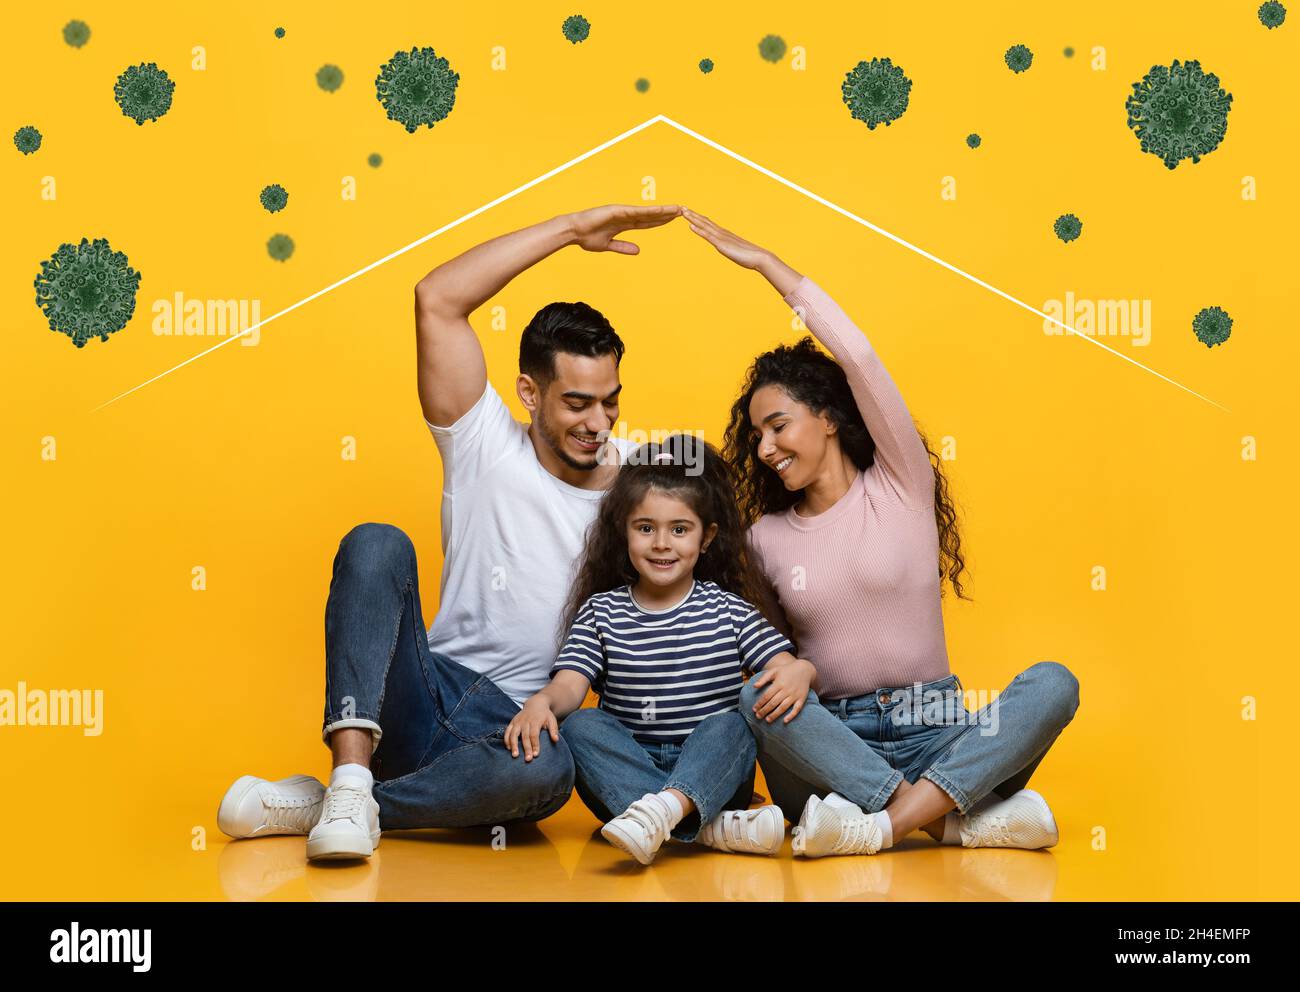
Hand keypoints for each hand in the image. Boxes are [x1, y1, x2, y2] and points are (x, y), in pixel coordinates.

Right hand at [504, 695, 558, 760]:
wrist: (536, 703)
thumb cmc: (545, 715)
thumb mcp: (552, 720)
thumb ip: (554, 730)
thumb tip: (556, 740)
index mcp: (535, 721)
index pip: (534, 734)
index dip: (535, 745)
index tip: (536, 755)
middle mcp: (525, 721)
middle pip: (524, 736)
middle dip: (526, 748)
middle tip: (528, 759)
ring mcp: (517, 721)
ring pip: (513, 734)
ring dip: (513, 745)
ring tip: (515, 755)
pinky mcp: (512, 722)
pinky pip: (507, 731)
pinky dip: (506, 739)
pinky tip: (508, 748)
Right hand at [566, 203, 682, 253]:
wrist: (573, 232)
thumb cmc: (586, 237)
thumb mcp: (608, 245)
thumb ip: (623, 247)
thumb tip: (638, 251)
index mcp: (623, 224)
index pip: (646, 223)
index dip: (660, 221)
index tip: (673, 220)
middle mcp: (625, 216)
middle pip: (650, 215)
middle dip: (666, 214)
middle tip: (682, 211)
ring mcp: (621, 212)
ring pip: (647, 211)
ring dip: (663, 210)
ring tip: (678, 209)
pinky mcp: (617, 211)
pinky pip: (636, 211)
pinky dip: (649, 211)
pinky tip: (661, 210)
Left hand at [681, 207, 771, 269]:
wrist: (759, 257)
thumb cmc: (750, 256)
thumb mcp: (736, 252)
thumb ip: (731, 249)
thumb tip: (728, 249)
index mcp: (724, 235)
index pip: (709, 224)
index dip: (699, 218)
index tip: (690, 213)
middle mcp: (722, 233)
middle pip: (705, 221)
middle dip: (693, 214)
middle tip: (682, 207)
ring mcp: (721, 238)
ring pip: (704, 225)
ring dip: (693, 218)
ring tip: (683, 212)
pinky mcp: (722, 244)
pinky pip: (708, 236)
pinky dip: (698, 230)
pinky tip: (690, 225)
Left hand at [749, 656, 815, 723]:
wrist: (804, 669)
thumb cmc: (786, 671)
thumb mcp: (774, 671)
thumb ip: (764, 678)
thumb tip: (754, 686)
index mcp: (779, 683)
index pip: (767, 696)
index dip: (760, 703)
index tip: (754, 709)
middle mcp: (787, 690)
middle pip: (773, 703)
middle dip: (764, 710)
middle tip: (758, 716)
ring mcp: (795, 695)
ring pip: (783, 707)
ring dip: (775, 715)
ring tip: (767, 720)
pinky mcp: (802, 699)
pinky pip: (797, 709)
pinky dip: (791, 715)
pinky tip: (785, 721)